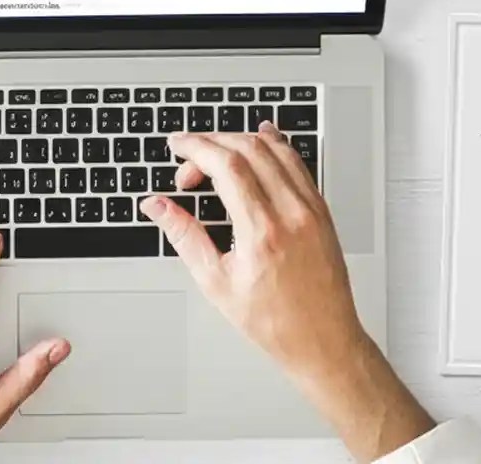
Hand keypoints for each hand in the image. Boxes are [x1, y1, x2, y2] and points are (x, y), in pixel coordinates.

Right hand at [139, 122, 432, 460]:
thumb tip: (157, 207)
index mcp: (262, 232)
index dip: (196, 147)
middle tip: (188, 162)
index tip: (177, 145)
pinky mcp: (321, 211)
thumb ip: (184, 236)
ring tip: (215, 153)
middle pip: (249, 149)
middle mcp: (291, 214)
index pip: (227, 165)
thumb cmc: (275, 322)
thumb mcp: (216, 283)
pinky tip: (260, 140)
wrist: (323, 341)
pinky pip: (297, 163)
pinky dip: (274, 145)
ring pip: (276, 149)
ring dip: (240, 140)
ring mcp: (311, 209)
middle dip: (211, 144)